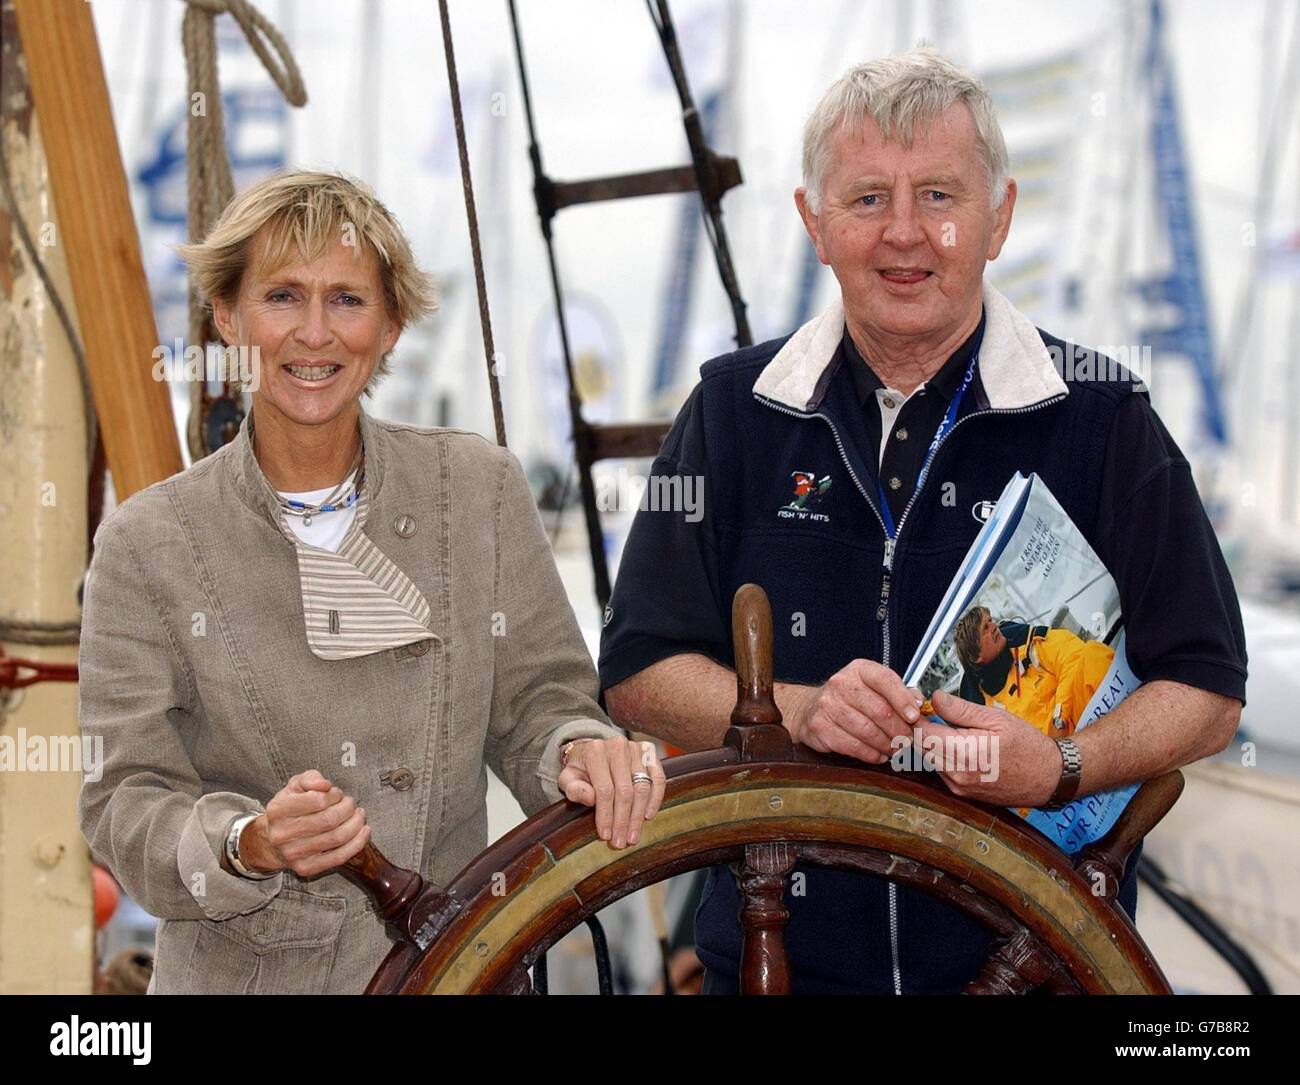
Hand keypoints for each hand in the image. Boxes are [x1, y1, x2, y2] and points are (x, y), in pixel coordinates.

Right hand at [241, 769, 370, 877]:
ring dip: (356, 824)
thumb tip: (326, 785)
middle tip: (351, 803)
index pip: (317, 800)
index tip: (337, 793)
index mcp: (278, 810)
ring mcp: (293, 854)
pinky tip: (364, 831)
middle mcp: (282, 834)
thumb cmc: (290, 809)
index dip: (334, 795)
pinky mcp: (306, 868)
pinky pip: (338, 857)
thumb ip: (310, 778)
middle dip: (348, 808)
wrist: (273, 842)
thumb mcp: (295, 786)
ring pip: (337, 838)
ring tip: (359, 815)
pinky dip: (357, 843)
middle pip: (329, 820)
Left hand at [557, 736, 665, 849]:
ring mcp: (636, 748)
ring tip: (633, 836)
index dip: (606, 815)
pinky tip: (648, 816)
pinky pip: (658, 778)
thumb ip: (574, 788)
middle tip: (621, 842)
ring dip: (638, 815)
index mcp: (595, 751)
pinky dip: (655, 799)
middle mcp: (618, 746)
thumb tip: (591, 798)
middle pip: (625, 790)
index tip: (606, 835)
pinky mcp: (649, 753)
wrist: (593, 750)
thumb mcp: (568, 778)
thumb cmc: (580, 769)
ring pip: (643, 787)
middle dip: (623, 820)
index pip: (604, 789)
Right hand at [787, 659, 922, 763]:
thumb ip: (899, 692)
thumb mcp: (873, 687)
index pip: (886, 680)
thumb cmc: (850, 699)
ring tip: (895, 749)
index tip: (915, 716)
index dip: (903, 700)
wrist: (810, 708)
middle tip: (909, 740)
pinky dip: (870, 754)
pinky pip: (853, 746)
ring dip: (886, 745)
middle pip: (880, 711)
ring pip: (868, 731)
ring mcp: (828, 705)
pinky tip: (878, 755)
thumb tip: (919, 702)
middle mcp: (841, 683)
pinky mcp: (820, 726)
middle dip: (900, 730)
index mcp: (859, 670)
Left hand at [920, 689, 1062, 805]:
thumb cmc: (1028, 746)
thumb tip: (936, 698)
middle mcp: (957, 775)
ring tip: (945, 728)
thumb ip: (961, 710)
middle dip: (920, 730)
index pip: (921, 734)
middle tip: (930, 713)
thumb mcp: (996, 718)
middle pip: (920, 749)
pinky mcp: (962, 793)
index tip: (919, 705)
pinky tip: (955, 746)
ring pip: (928, 761)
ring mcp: (959, 787)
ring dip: (930, 744)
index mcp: (965, 753)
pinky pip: (940, 771)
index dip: (916, 717)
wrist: (1049, 778)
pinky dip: (941, 757)